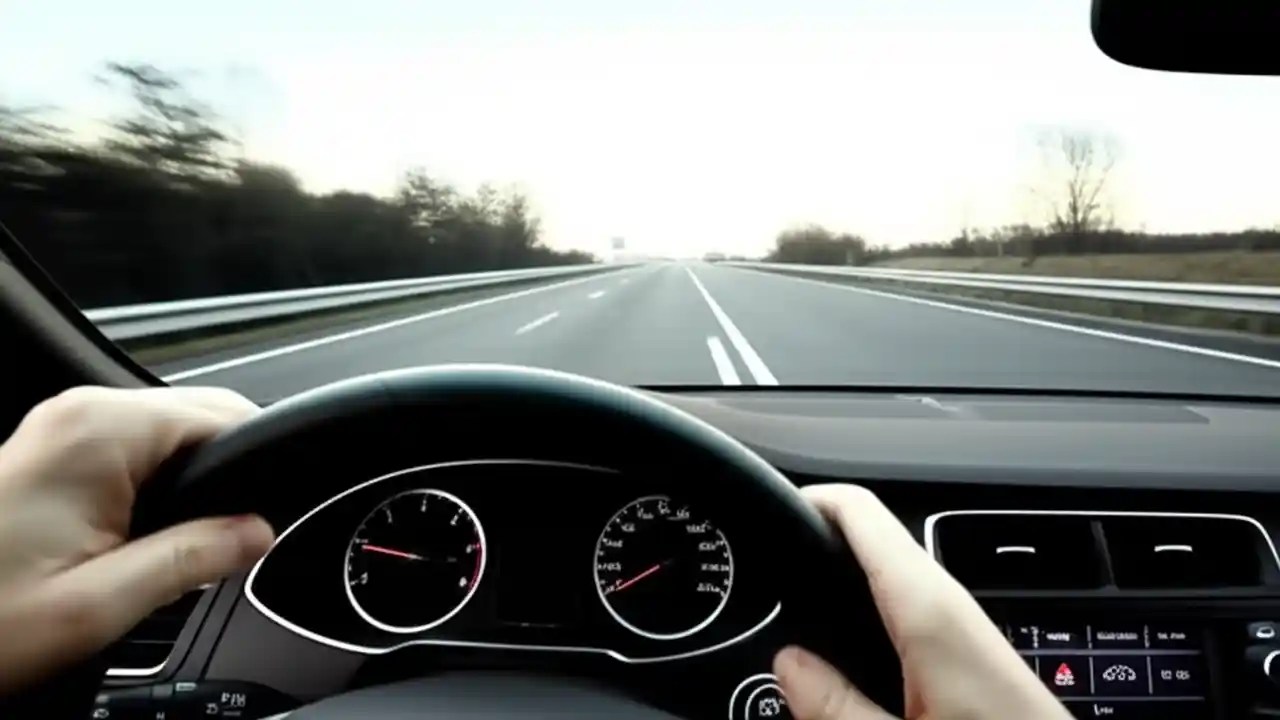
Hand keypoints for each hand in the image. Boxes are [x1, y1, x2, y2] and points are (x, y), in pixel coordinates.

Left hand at [0, 387, 274, 693]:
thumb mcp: (97, 605)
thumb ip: (192, 559)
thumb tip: (258, 533)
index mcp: (100, 433)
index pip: (225, 415)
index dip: (257, 468)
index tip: (262, 521)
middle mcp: (82, 414)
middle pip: (203, 418)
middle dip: (225, 478)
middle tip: (214, 549)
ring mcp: (67, 426)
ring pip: (174, 436)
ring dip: (192, 486)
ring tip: (167, 549)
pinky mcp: (60, 447)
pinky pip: (140, 450)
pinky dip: (161, 486)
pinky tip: (145, 533)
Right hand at [775, 484, 1070, 719]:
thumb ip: (836, 705)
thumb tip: (789, 665)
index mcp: (927, 607)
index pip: (860, 510)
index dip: (807, 500)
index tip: (766, 513)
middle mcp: (948, 603)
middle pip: (867, 542)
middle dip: (815, 550)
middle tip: (768, 577)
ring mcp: (961, 626)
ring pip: (884, 579)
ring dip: (839, 584)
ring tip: (793, 611)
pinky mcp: (966, 653)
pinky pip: (902, 611)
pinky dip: (864, 614)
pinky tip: (844, 654)